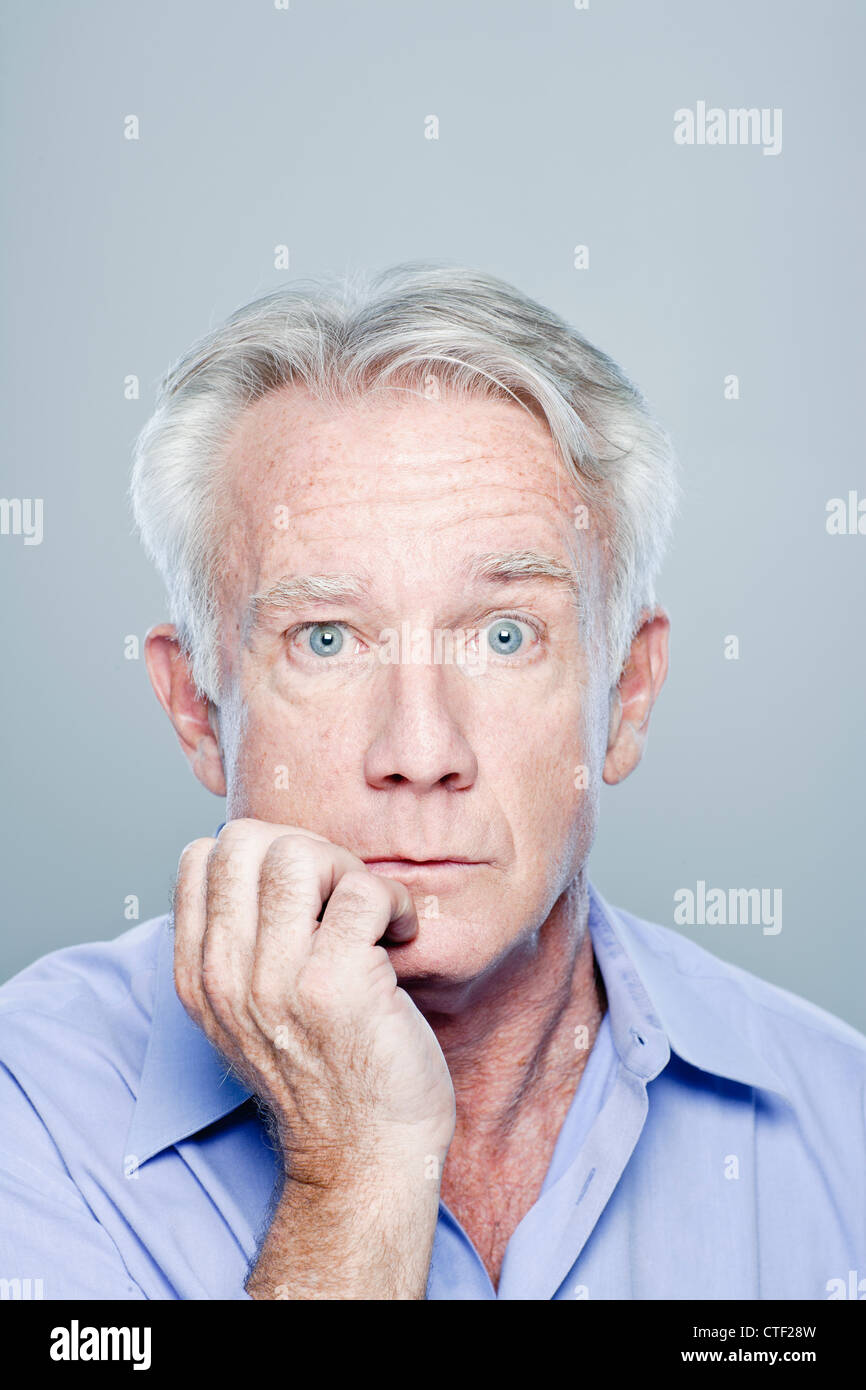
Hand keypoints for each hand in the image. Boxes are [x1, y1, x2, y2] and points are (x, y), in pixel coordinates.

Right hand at [172, 818, 455, 1186]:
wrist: (364, 1157)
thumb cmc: (326, 1077)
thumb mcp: (250, 1013)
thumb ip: (241, 943)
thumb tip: (270, 856)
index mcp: (199, 976)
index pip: (201, 857)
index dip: (262, 853)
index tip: (304, 891)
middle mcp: (226, 977)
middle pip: (244, 842)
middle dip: (306, 850)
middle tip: (342, 894)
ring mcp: (277, 981)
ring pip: (298, 855)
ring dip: (348, 870)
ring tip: (370, 912)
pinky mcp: (337, 984)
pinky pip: (364, 891)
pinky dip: (395, 901)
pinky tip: (401, 934)